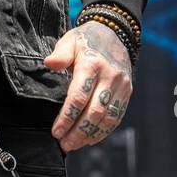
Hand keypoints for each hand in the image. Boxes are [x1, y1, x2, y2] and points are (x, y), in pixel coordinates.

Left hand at [43, 21, 132, 151]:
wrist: (115, 32)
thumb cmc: (86, 39)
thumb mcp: (70, 40)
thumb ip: (60, 54)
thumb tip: (49, 63)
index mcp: (92, 64)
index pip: (78, 97)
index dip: (66, 118)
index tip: (56, 132)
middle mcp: (109, 77)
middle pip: (94, 112)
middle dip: (78, 132)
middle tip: (64, 144)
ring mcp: (120, 86)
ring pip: (107, 118)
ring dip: (90, 135)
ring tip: (75, 145)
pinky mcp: (127, 92)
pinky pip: (117, 117)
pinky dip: (104, 131)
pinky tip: (91, 139)